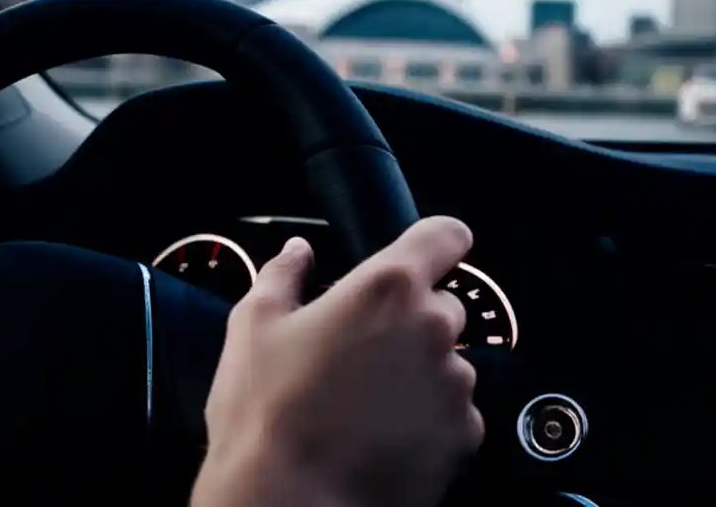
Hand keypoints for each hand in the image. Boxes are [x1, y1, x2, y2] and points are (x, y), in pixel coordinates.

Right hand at [193, 217, 486, 506]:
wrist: (288, 506)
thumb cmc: (266, 415)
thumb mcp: (252, 327)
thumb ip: (281, 275)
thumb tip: (296, 251)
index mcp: (387, 288)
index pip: (445, 235)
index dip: (436, 242)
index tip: (424, 256)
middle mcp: (433, 329)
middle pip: (444, 304)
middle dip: (411, 320)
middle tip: (362, 351)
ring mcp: (454, 385)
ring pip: (448, 362)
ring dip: (419, 373)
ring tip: (365, 403)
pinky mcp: (462, 435)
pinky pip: (453, 412)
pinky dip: (427, 419)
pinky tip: (381, 435)